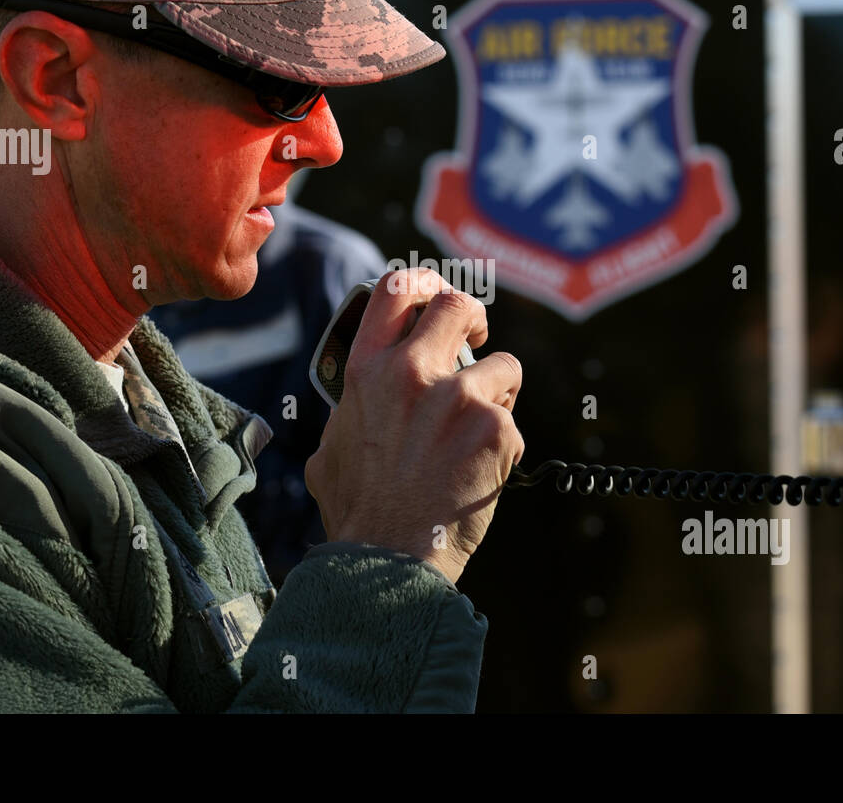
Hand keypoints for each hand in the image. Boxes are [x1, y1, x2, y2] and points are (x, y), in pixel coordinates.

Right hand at [304, 268, 523, 583]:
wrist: (388, 559)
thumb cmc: (359, 513)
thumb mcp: (330, 451)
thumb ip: (348, 415)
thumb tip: (353, 406)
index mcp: (367, 371)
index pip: (397, 289)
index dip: (426, 283)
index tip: (439, 300)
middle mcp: (411, 372)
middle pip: (458, 304)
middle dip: (476, 319)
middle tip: (479, 342)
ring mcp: (458, 397)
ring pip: (501, 366)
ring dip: (497, 396)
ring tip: (477, 436)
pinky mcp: (495, 428)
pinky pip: (512, 420)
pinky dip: (503, 445)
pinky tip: (480, 473)